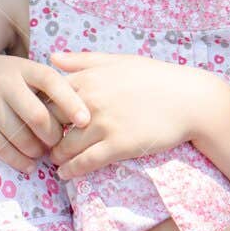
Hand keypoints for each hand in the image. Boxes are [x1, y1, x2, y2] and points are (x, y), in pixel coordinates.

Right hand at [0, 53, 89, 173]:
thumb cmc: (13, 79)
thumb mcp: (30, 72)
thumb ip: (55, 85)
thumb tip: (85, 113)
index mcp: (25, 69)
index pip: (52, 83)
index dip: (70, 103)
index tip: (85, 121)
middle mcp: (6, 82)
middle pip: (37, 115)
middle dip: (52, 134)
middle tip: (59, 143)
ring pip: (19, 133)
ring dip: (36, 149)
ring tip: (43, 153)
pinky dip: (16, 159)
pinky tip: (28, 165)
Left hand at [48, 52, 217, 178]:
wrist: (190, 100)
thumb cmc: (156, 77)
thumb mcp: (119, 61)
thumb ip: (83, 60)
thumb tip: (53, 57)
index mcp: (89, 79)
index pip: (47, 97)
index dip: (39, 111)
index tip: (39, 121)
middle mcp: (92, 101)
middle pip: (50, 124)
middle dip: (43, 136)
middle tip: (41, 145)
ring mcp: (105, 124)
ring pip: (65, 147)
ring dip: (55, 156)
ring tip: (53, 161)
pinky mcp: (119, 145)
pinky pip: (85, 162)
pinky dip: (71, 170)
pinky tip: (65, 173)